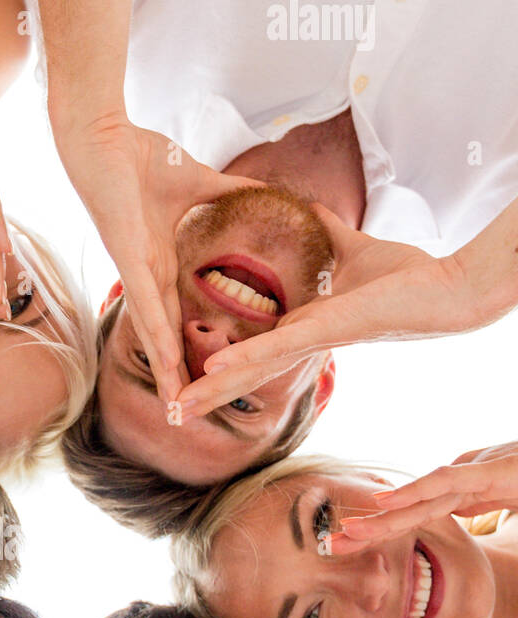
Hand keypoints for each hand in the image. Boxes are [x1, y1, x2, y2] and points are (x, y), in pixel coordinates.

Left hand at [56, 113, 256, 401]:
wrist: (101, 132)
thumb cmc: (138, 154)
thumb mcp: (198, 179)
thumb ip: (230, 190)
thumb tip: (267, 191)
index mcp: (159, 260)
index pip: (176, 315)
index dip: (186, 349)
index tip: (201, 381)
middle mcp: (144, 272)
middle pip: (162, 334)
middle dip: (173, 374)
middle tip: (184, 414)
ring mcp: (134, 265)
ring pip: (152, 327)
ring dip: (164, 365)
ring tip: (176, 402)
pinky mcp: (126, 251)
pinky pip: (145, 297)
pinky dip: (155, 328)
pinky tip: (165, 358)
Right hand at [181, 208, 485, 415]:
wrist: (444, 288)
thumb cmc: (406, 277)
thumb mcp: (353, 248)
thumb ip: (325, 231)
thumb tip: (308, 207)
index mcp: (304, 327)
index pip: (253, 353)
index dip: (223, 368)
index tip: (192, 377)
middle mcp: (303, 343)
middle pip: (246, 373)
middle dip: (209, 392)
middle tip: (174, 410)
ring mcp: (312, 340)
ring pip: (252, 368)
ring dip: (215, 387)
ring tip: (181, 404)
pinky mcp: (324, 331)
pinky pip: (276, 348)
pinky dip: (244, 359)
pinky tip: (215, 369)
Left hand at [327, 444, 517, 553]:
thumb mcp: (511, 501)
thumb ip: (487, 506)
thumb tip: (462, 511)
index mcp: (471, 493)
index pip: (420, 514)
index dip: (386, 530)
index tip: (352, 546)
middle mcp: (467, 479)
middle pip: (410, 507)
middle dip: (371, 528)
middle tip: (331, 546)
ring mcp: (479, 472)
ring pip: (421, 497)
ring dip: (383, 517)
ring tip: (347, 533)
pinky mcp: (493, 470)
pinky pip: (448, 481)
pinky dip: (416, 491)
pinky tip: (386, 503)